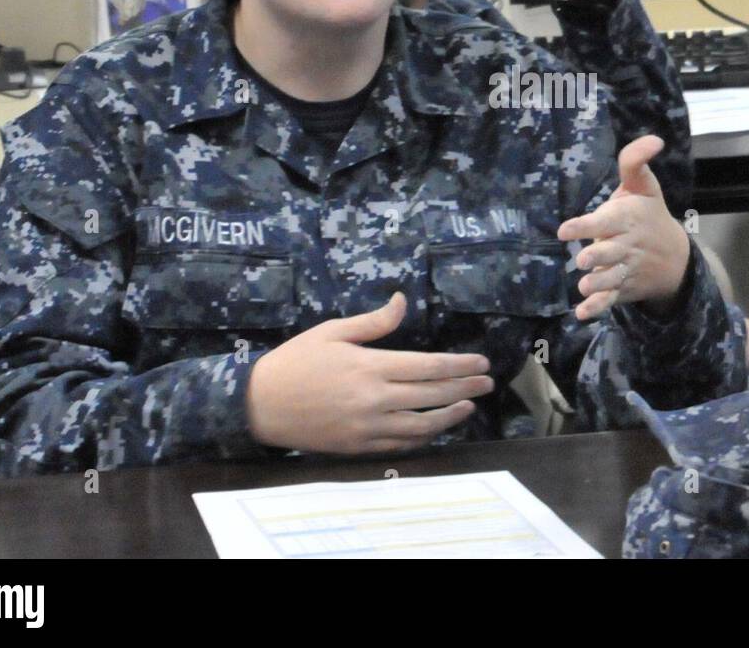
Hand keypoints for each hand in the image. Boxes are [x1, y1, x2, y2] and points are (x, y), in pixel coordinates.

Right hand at [245, 293, 494, 454]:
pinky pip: (400, 445)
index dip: (460, 366)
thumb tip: (402, 301)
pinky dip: (423, 437)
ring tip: (468, 407)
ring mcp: (367, 427)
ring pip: (422, 425)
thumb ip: (373, 322)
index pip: (429, 367)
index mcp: (370, 366)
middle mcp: (374, 399)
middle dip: (465, 388)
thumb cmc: (296, 362)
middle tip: (488, 384)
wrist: (260, 404)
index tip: (481, 364)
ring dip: (450, 416)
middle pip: (433, 395)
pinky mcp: (358, 447)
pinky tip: (435, 428)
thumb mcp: (332, 332)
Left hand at [556, 135, 691, 320]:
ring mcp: (625, 269)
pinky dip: (597, 308)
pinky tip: (582, 314)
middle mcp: (626, 245)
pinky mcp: (623, 288)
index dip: (585, 224)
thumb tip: (655, 139)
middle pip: (611, 252)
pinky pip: (610, 300)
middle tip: (583, 260)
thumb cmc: (649, 215)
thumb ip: (636, 163)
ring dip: (598, 283)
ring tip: (584, 285)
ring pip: (610, 278)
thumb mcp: (645, 187)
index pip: (606, 221)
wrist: (676, 259)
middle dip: (598, 256)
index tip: (564, 230)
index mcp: (628, 219)